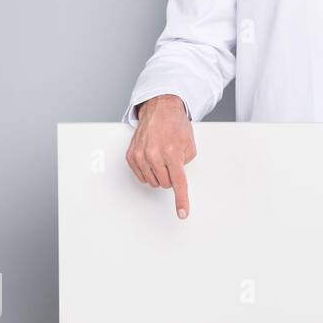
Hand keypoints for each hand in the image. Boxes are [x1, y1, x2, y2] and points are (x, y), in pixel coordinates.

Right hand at [126, 94, 196, 218]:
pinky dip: (149, 171)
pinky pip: (142, 176)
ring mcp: (140, 155)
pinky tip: (153, 159)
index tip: (183, 213)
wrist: (160, 109)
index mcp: (172, 152)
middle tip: (173, 161)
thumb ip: (186, 163)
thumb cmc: (176, 125)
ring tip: (163, 158)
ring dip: (160, 174)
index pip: (178, 182)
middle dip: (171, 176)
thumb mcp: (190, 145)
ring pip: (153, 182)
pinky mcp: (131, 156)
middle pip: (165, 184)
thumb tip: (178, 178)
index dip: (181, 200)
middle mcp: (154, 154)